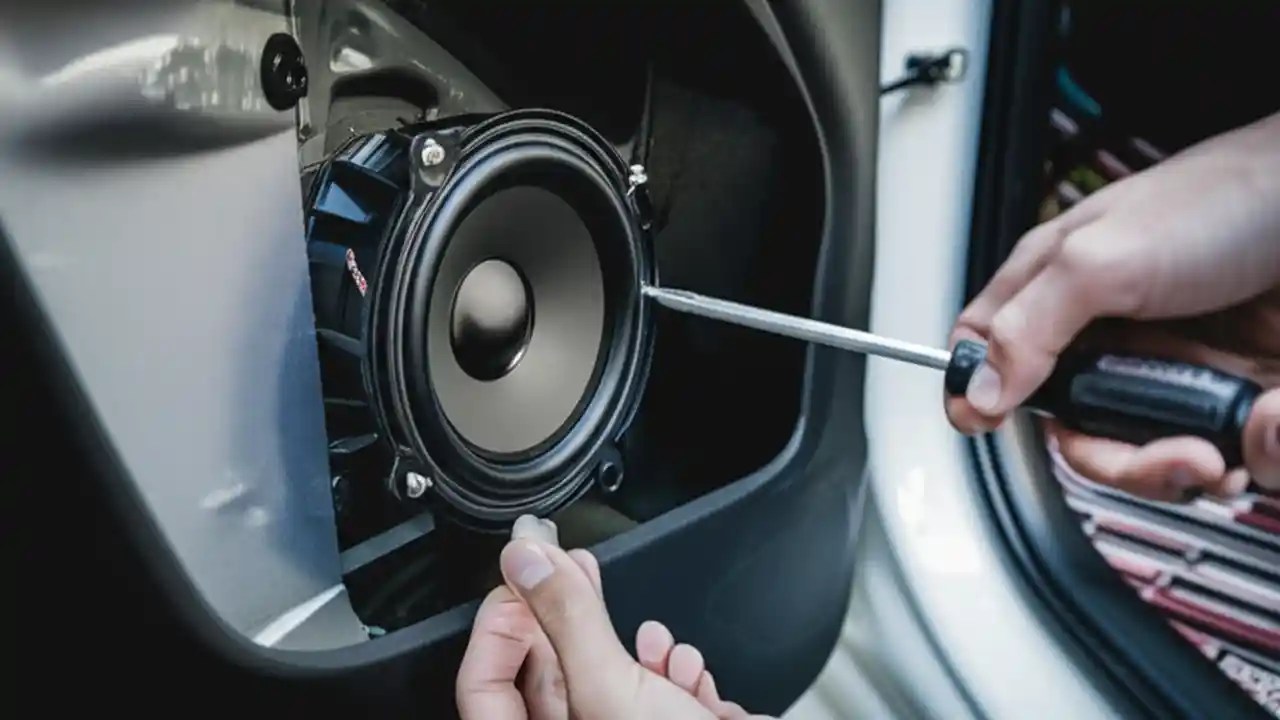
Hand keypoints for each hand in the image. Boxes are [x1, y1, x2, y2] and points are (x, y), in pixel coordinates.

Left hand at [457, 517, 762, 719]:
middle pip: (543, 678)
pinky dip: (668, 677)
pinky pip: (646, 700)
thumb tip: (525, 561)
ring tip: (655, 641)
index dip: (499, 623)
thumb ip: (566, 618)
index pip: (482, 684)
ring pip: (601, 684)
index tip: (525, 578)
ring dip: (631, 651)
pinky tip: (687, 673)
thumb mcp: (613, 687)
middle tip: (572, 569)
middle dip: (566, 620)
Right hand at [948, 111, 1279, 500]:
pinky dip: (1246, 456)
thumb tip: (979, 392)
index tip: (991, 427)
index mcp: (1056, 292)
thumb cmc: (1223, 200)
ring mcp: (1171, 367)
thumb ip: (1027, 327)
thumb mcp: (1101, 259)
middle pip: (1075, 430)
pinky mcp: (1230, 394)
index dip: (980, 396)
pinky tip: (1261, 427)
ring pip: (1146, 454)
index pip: (988, 354)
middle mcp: (1109, 337)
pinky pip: (1221, 453)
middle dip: (1117, 461)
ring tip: (1221, 453)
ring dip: (1185, 470)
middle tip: (1163, 454)